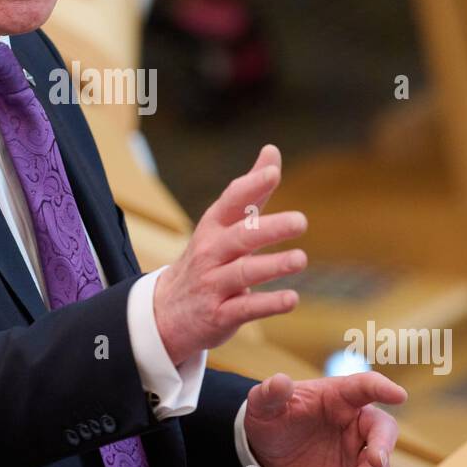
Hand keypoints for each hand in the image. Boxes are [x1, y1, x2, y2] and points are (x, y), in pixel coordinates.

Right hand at [153, 144, 306, 365]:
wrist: (166, 311)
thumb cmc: (206, 259)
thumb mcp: (222, 225)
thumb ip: (250, 191)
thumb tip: (272, 150)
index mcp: (213, 227)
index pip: (230, 201)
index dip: (250, 187)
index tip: (273, 173)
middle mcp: (210, 253)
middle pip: (239, 237)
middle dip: (269, 228)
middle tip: (301, 221)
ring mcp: (213, 284)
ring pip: (243, 273)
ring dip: (273, 266)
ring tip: (301, 259)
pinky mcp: (220, 315)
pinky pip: (245, 308)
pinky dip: (269, 304)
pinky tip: (292, 299)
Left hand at [244, 372, 408, 466]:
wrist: (267, 451)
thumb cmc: (272, 416)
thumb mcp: (264, 403)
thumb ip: (271, 393)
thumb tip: (280, 382)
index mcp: (337, 396)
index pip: (364, 386)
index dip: (382, 388)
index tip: (398, 395)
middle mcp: (354, 421)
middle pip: (382, 428)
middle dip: (382, 444)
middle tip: (375, 461)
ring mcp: (356, 449)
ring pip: (378, 464)